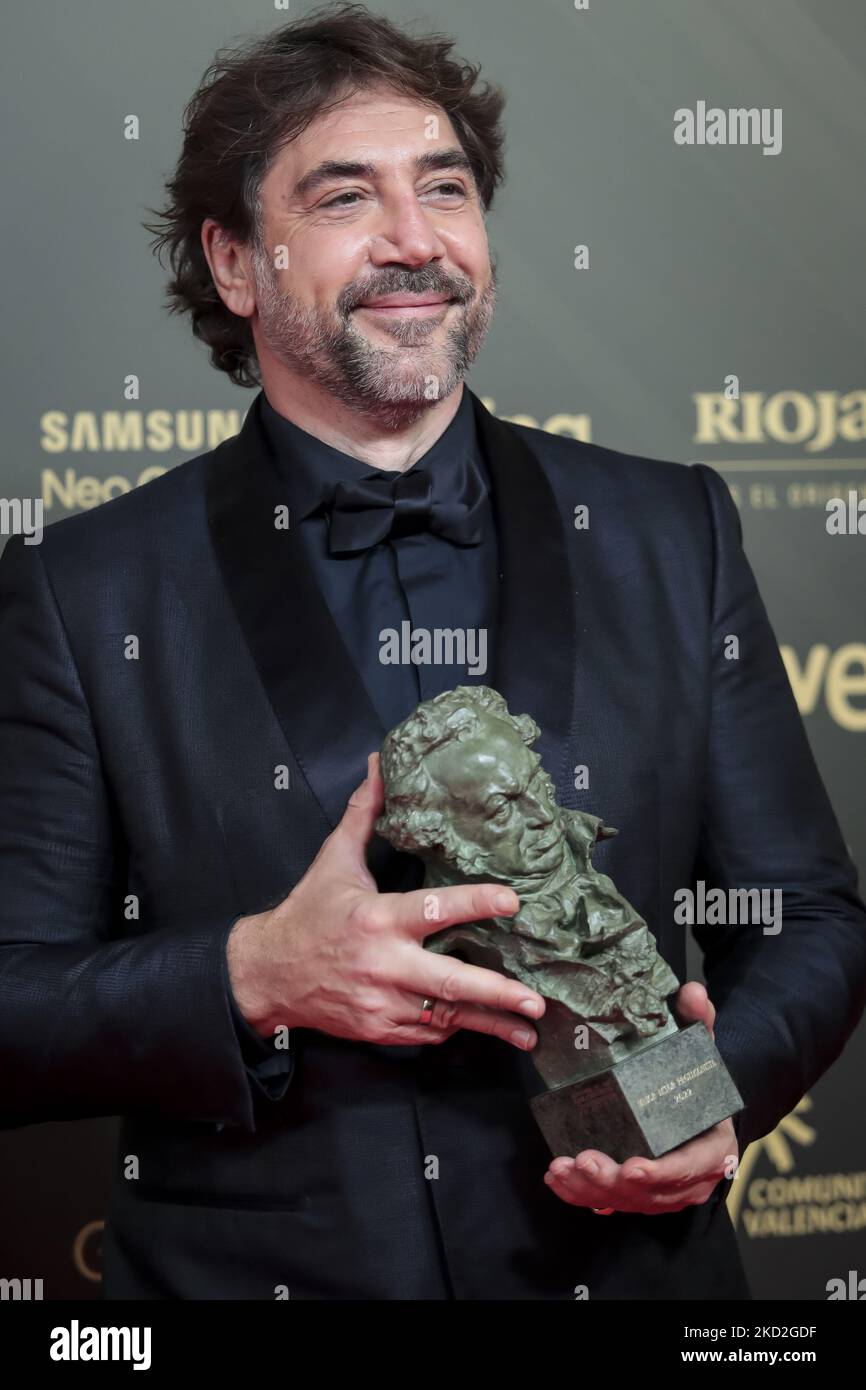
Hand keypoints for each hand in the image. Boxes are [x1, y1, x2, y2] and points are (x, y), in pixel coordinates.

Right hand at [227, 752, 544, 1049]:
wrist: (266, 974)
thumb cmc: (308, 913)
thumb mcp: (334, 860)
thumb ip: (365, 813)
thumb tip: (380, 764)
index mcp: (377, 918)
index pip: (434, 909)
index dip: (475, 904)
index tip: (512, 901)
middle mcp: (383, 964)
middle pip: (448, 981)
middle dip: (496, 992)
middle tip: (535, 1000)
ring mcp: (381, 1002)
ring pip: (444, 1015)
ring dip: (489, 1023)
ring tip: (529, 1032)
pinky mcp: (378, 1030)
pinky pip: (426, 1032)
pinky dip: (453, 1026)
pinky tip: (484, 1025)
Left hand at [543, 982, 737, 1213]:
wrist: (699, 1110)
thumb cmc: (697, 1081)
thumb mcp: (702, 1050)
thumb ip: (699, 1022)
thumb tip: (693, 991)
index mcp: (712, 1150)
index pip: (689, 1168)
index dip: (663, 1172)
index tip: (634, 1166)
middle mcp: (688, 1180)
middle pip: (651, 1192)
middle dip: (615, 1182)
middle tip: (584, 1162)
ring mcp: (660, 1192)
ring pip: (626, 1200)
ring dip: (591, 1190)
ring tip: (563, 1169)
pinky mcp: (636, 1194)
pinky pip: (608, 1202)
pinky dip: (581, 1195)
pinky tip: (558, 1179)